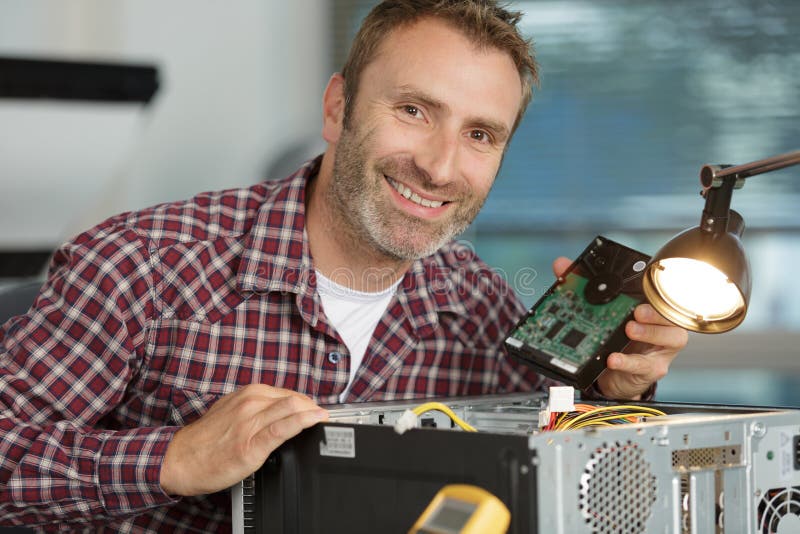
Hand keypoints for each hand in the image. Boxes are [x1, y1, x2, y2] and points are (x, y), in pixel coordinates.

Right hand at [160, 384, 327, 495]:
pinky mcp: (251, 444)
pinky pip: (283, 428)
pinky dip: (304, 422)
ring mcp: (251, 422)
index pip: (289, 393)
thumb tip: (281, 410)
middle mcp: (251, 403)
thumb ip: (256, 408)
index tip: (318, 411)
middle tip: (325, 419)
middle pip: (295, 398)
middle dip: (314, 408)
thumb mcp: (231, 411)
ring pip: (292, 408)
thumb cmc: (205, 440)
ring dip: (314, 414)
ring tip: (325, 421)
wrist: (180, 459)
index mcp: (248, 394)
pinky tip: (316, 422)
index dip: (308, 403)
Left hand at [552, 257, 687, 399]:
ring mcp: (661, 348)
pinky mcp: (652, 369)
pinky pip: (645, 365)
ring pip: (671, 337)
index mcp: (650, 307)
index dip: (656, 288)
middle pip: (672, 313)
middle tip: (637, 310)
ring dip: (649, 332)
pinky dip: (628, 361)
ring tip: (629, 329)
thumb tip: (561, 264)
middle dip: (656, 310)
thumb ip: (581, 287)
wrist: (614, 375)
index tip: (642, 284)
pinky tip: (613, 359)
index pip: (659, 292)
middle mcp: (662, 325)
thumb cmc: (614, 340)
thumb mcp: (599, 313)